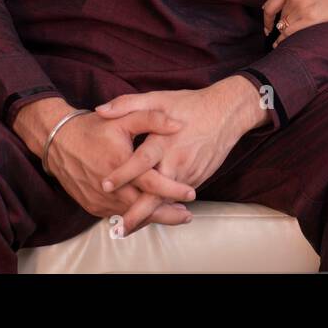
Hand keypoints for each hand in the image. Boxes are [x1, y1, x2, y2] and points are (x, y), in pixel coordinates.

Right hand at [32, 104, 196, 234]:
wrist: (58, 142)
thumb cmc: (93, 129)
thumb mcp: (124, 118)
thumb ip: (152, 119)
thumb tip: (178, 124)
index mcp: (121, 165)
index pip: (152, 184)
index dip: (173, 191)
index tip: (191, 194)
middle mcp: (110, 188)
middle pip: (144, 208)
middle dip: (167, 214)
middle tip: (186, 216)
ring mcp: (100, 200)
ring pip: (131, 215)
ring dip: (151, 216)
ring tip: (173, 215)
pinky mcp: (93, 206)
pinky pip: (117, 215)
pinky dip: (133, 215)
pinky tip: (147, 212)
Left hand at [91, 80, 262, 234]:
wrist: (227, 113)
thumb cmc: (190, 105)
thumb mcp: (159, 98)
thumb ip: (128, 104)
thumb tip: (101, 110)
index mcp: (163, 141)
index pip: (140, 162)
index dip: (123, 175)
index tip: (105, 186)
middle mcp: (176, 161)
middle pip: (155, 193)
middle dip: (137, 213)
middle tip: (119, 228)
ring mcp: (188, 173)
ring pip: (167, 200)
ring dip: (149, 215)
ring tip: (128, 228)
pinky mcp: (196, 179)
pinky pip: (177, 197)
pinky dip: (164, 207)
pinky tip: (150, 216)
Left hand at [262, 0, 327, 42]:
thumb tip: (284, 2)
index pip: (271, 4)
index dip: (267, 17)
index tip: (267, 24)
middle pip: (279, 16)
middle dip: (278, 26)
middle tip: (276, 35)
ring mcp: (301, 7)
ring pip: (283, 26)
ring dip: (281, 35)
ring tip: (279, 43)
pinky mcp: (311, 19)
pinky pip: (289, 33)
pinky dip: (282, 41)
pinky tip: (281, 45)